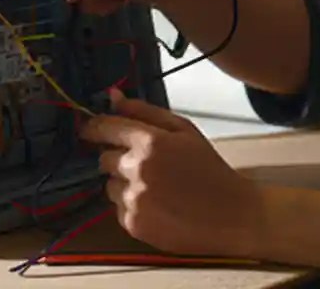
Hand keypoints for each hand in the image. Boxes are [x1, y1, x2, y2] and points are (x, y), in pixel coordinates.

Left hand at [82, 88, 264, 256]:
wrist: (230, 214)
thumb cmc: (209, 168)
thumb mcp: (184, 130)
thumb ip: (145, 111)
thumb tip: (112, 96)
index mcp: (150, 141)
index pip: (105, 128)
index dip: (94, 128)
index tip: (89, 130)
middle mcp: (136, 169)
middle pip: (104, 159)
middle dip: (118, 159)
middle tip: (145, 164)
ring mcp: (133, 199)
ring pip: (110, 185)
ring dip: (124, 184)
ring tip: (156, 188)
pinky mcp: (133, 223)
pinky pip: (118, 209)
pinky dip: (133, 206)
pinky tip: (158, 206)